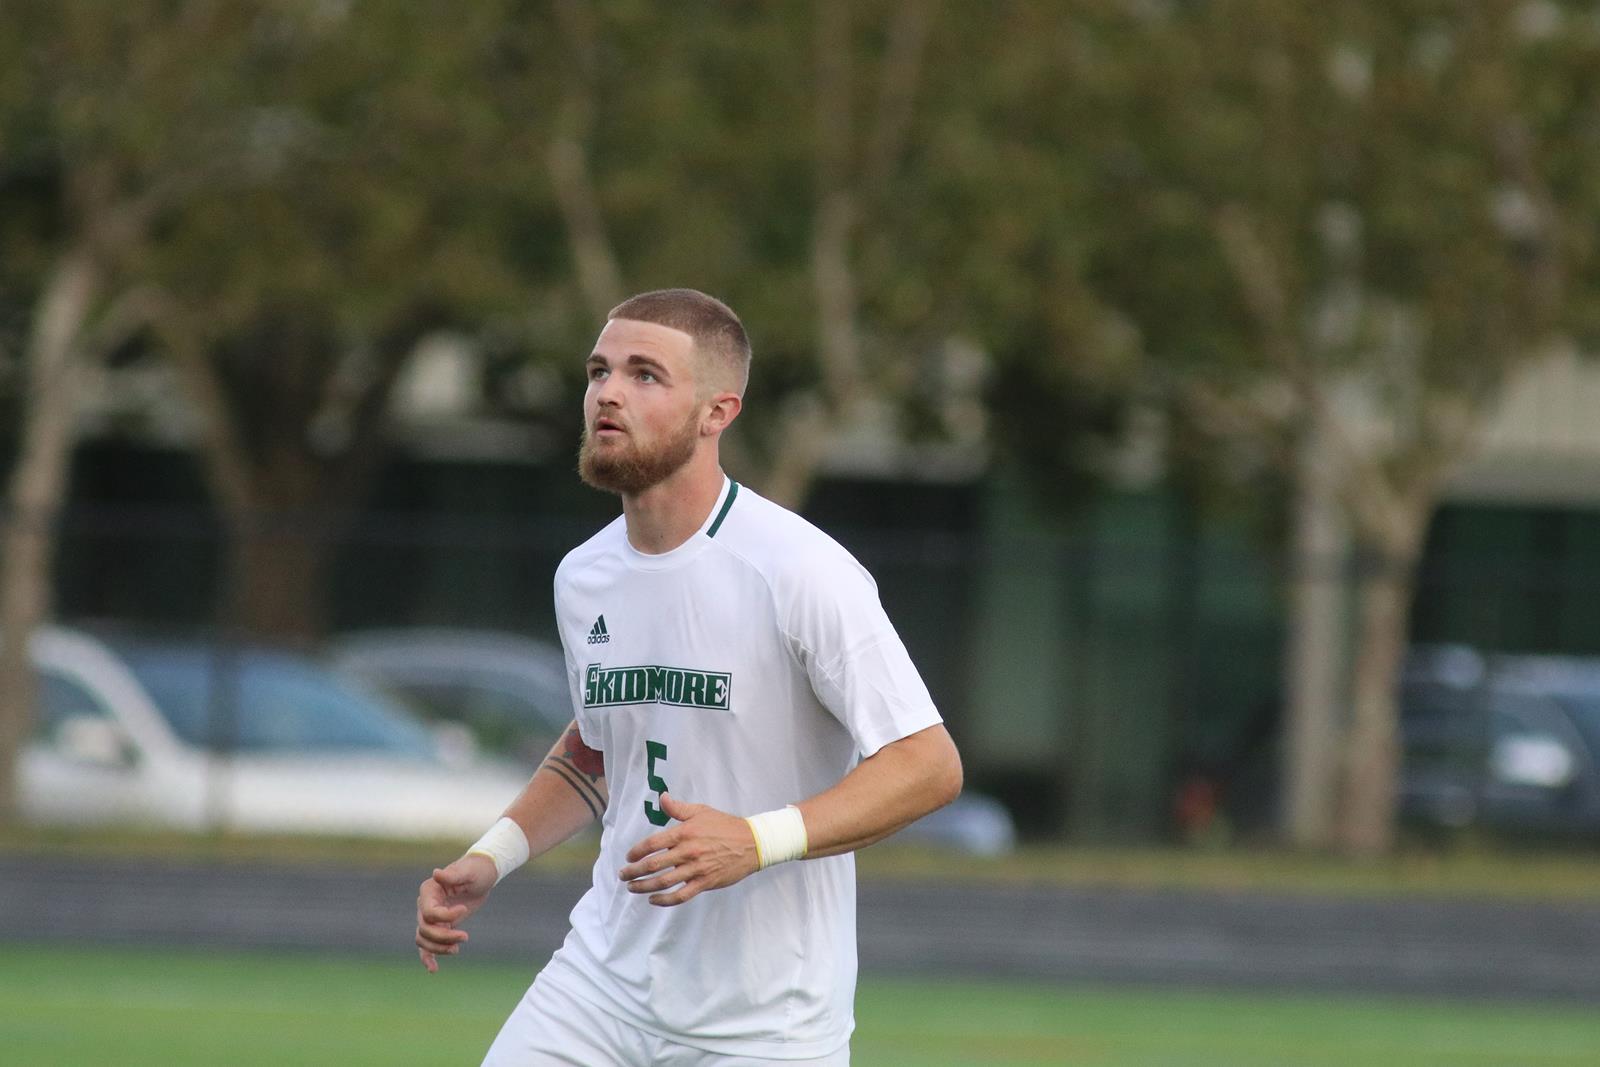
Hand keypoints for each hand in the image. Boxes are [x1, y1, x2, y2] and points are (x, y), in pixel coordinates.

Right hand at [415, 854, 495, 972]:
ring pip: (424, 939)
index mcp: (429, 890)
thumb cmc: (476, 870)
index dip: (445, 916)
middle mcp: (425, 904)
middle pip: (425, 929)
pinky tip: (434, 969)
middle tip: (465, 936)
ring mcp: (431, 916)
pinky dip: (428, 957)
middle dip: (444, 937)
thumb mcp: (468, 871)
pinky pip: (427, 944)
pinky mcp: (440, 925)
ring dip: (439, 948)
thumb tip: (436, 873)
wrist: (483, 875)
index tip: (465, 910)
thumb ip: (452, 875)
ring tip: (457, 949)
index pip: (429, 912)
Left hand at [618, 793, 759, 906]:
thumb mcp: (701, 811)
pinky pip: (681, 895)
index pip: (652, 844)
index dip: (636, 852)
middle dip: (634, 871)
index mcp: (685, 833)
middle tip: (623, 875)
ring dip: (644, 886)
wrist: (752, 843)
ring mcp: (696, 869)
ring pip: (664, 882)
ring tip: (632, 888)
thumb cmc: (725, 825)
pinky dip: (665, 900)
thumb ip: (678, 808)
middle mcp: (688, 851)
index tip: (628, 857)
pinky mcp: (705, 883)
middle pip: (653, 865)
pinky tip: (653, 899)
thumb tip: (662, 797)